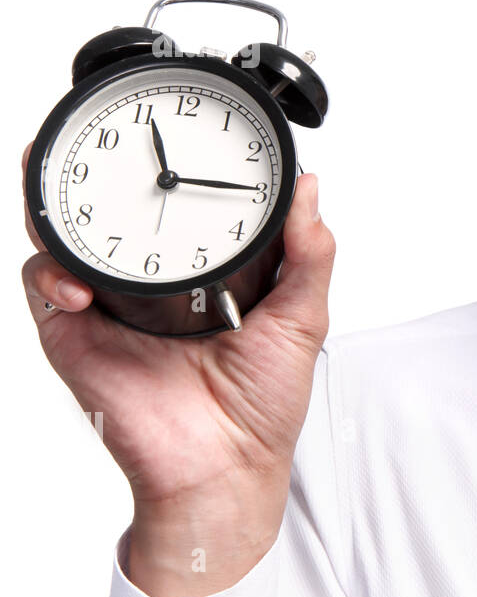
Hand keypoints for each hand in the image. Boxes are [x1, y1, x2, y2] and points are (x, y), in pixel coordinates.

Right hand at [20, 141, 335, 596]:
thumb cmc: (265, 402)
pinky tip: (78, 281)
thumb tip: (311, 188)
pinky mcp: (77, 335)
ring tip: (55, 172)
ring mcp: (112, 305)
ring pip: (69, 237)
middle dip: (96, 170)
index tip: (177, 131)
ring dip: (57, 203)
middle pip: (115, 210)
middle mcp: (155, 281)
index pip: (184, 206)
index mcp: (207, 271)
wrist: (227, 466)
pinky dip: (52, 273)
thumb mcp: (303, 317)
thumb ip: (309, 253)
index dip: (175, 168)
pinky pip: (46, 286)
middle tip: (94, 134)